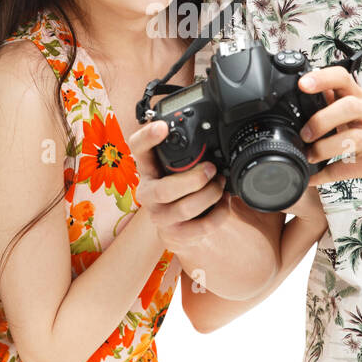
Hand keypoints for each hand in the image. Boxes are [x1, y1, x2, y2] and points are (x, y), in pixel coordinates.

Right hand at [126, 120, 226, 247]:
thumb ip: (187, 153)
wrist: (179, 227)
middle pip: (164, 190)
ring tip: (221, 184)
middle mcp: (147, 193)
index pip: (137, 149)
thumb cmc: (181, 190)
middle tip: (212, 169)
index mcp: (147, 169)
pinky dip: (220, 213)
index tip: (162, 126)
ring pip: (186, 209)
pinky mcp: (175, 235)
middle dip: (194, 179)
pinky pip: (201, 226)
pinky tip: (224, 202)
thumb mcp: (178, 169)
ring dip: (210, 194)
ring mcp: (159, 217)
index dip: (147, 137)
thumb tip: (212, 132)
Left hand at [298, 66, 361, 197]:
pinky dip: (324, 175)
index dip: (322, 78)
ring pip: (351, 138)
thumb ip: (336, 102)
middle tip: (305, 134)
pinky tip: (312, 177)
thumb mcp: (361, 114)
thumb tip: (307, 88)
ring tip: (310, 156)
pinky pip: (347, 169)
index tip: (302, 84)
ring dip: (323, 149)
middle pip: (349, 106)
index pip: (343, 78)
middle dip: (321, 119)